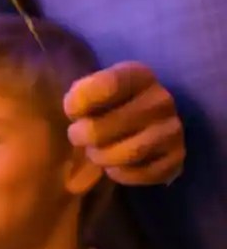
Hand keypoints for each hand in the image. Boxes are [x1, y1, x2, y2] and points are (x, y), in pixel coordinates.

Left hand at [64, 61, 184, 184]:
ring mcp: (173, 130)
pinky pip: (141, 174)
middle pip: (105, 127)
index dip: (79, 102)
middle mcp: (162, 100)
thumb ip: (80, 94)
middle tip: (79, 136)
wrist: (133, 130)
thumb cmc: (102, 106)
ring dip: (101, 157)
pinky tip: (115, 166)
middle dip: (82, 136)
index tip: (72, 111)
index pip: (107, 85)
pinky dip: (121, 174)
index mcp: (139, 75)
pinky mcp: (176, 159)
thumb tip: (76, 109)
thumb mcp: (89, 89)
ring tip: (95, 152)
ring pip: (127, 153)